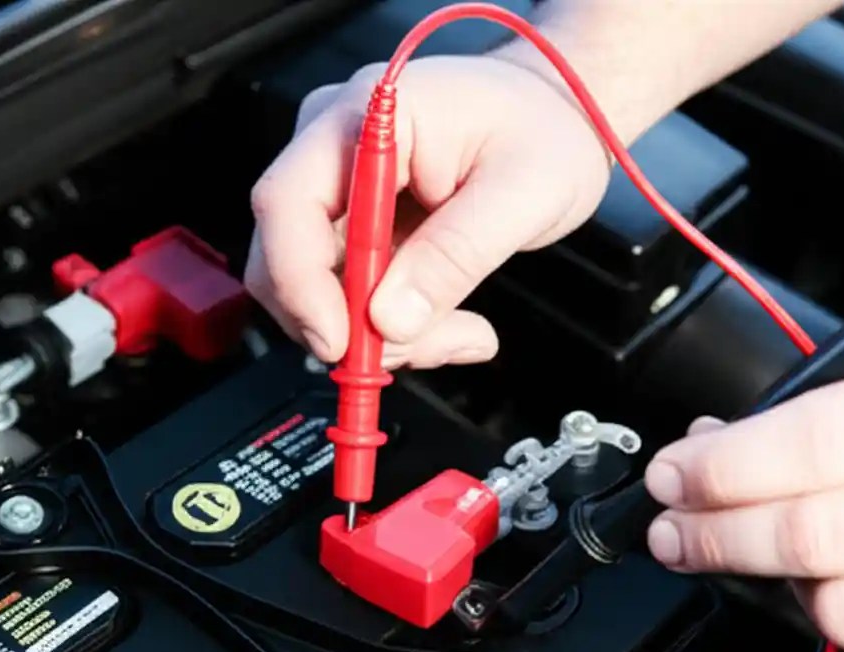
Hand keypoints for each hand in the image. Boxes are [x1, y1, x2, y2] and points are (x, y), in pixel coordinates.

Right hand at [245, 55, 610, 368]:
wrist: (555, 114)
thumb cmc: (544, 129)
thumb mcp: (525, 193)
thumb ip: (456, 255)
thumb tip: (390, 319)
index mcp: (371, 116)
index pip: (289, 202)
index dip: (300, 282)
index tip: (341, 342)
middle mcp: (335, 143)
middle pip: (289, 254)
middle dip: (348, 321)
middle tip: (427, 346)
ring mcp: (339, 183)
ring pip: (317, 286)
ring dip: (382, 332)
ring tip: (462, 334)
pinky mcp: (354, 220)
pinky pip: (348, 290)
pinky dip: (394, 323)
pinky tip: (448, 322)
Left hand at [643, 363, 843, 651]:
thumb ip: (827, 423)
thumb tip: (714, 446)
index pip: (811, 440)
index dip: (722, 465)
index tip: (671, 476)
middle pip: (806, 534)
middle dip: (715, 538)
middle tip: (675, 536)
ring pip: (838, 610)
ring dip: (799, 592)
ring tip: (819, 565)